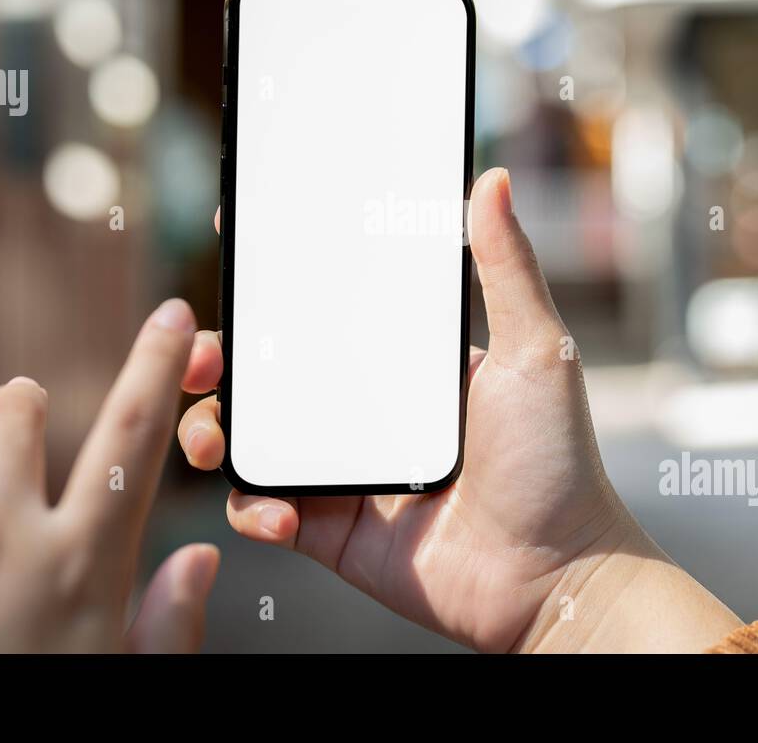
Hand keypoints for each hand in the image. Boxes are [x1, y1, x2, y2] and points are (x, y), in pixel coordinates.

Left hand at [0, 300, 218, 652]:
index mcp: (80, 565)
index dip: (157, 366)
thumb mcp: (115, 686)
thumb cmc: (21, 732)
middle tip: (12, 449)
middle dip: (17, 414)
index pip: (132, 437)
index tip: (174, 315)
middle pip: (14, 408)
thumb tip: (199, 560)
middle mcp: (2, 537)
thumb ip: (164, 624)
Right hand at [179, 168, 741, 651]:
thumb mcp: (534, 350)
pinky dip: (254, 506)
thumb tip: (494, 180)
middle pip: (266, 370)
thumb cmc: (557, 461)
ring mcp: (343, 468)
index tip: (237, 241)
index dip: (273, 281)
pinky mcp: (330, 529)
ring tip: (210, 435)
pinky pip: (265, 507)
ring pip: (249, 436)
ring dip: (210, 427)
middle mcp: (364, 410)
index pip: (323, 308)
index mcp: (401, 363)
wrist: (555, 577)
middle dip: (216, 354)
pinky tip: (278, 509)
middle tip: (200, 351)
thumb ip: (505, 267)